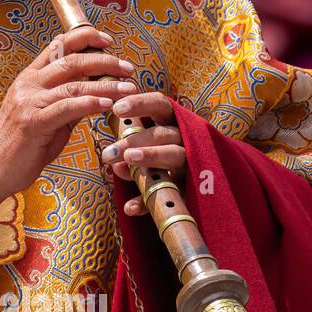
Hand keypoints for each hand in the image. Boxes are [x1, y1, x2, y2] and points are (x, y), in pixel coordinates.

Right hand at [0, 26, 137, 195]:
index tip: (108, 41)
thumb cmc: (21, 144)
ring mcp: (29, 101)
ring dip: (106, 85)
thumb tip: (96, 92)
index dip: (85, 38)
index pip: (59, 45)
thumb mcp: (46, 115)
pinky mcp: (34, 122)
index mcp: (30, 77)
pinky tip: (108, 104)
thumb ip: (67, 101)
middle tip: (128, 68)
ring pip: (74, 84)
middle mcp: (29, 84)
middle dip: (104, 61)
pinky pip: (67, 107)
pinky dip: (90, 103)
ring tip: (129, 88)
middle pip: (71, 60)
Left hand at [100, 92, 185, 215]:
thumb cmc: (162, 157)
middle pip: (164, 134)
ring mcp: (192, 164)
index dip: (140, 104)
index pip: (159, 105)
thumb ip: (130, 150)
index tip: (116, 109)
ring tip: (127, 162)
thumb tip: (115, 164)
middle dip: (136, 140)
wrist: (202, 186)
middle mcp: (186, 140)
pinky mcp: (193, 189)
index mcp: (172, 123)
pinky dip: (149, 201)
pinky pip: (173, 194)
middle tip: (110, 152)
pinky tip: (130, 207)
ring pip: (175, 156)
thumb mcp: (146, 149)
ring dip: (151, 157)